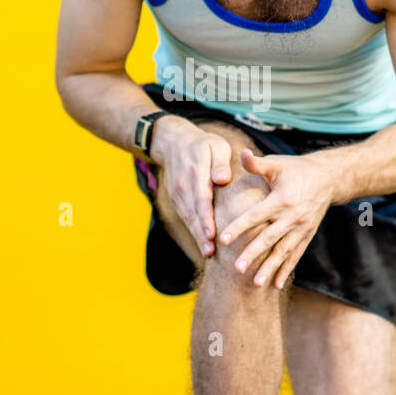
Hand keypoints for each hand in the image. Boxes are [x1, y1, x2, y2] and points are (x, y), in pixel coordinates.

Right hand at [152, 117, 233, 256]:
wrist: (173, 142)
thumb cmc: (203, 144)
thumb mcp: (216, 145)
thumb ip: (220, 163)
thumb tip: (222, 179)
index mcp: (196, 172)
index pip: (201, 199)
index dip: (206, 218)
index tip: (212, 234)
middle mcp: (184, 185)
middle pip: (193, 213)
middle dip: (201, 233)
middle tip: (210, 251)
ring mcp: (177, 193)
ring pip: (188, 217)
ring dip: (196, 235)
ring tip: (207, 252)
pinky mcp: (176, 198)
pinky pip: (184, 216)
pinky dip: (192, 229)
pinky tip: (202, 242)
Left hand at [218, 150, 334, 289]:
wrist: (329, 179)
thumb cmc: (296, 169)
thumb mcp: (278, 163)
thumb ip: (257, 163)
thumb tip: (242, 153)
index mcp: (282, 199)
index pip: (256, 215)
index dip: (239, 227)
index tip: (223, 239)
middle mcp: (292, 216)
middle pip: (269, 238)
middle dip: (253, 254)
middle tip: (236, 268)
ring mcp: (301, 228)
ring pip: (283, 252)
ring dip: (270, 268)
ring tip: (256, 284)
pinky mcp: (307, 235)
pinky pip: (295, 255)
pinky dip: (285, 270)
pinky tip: (275, 285)